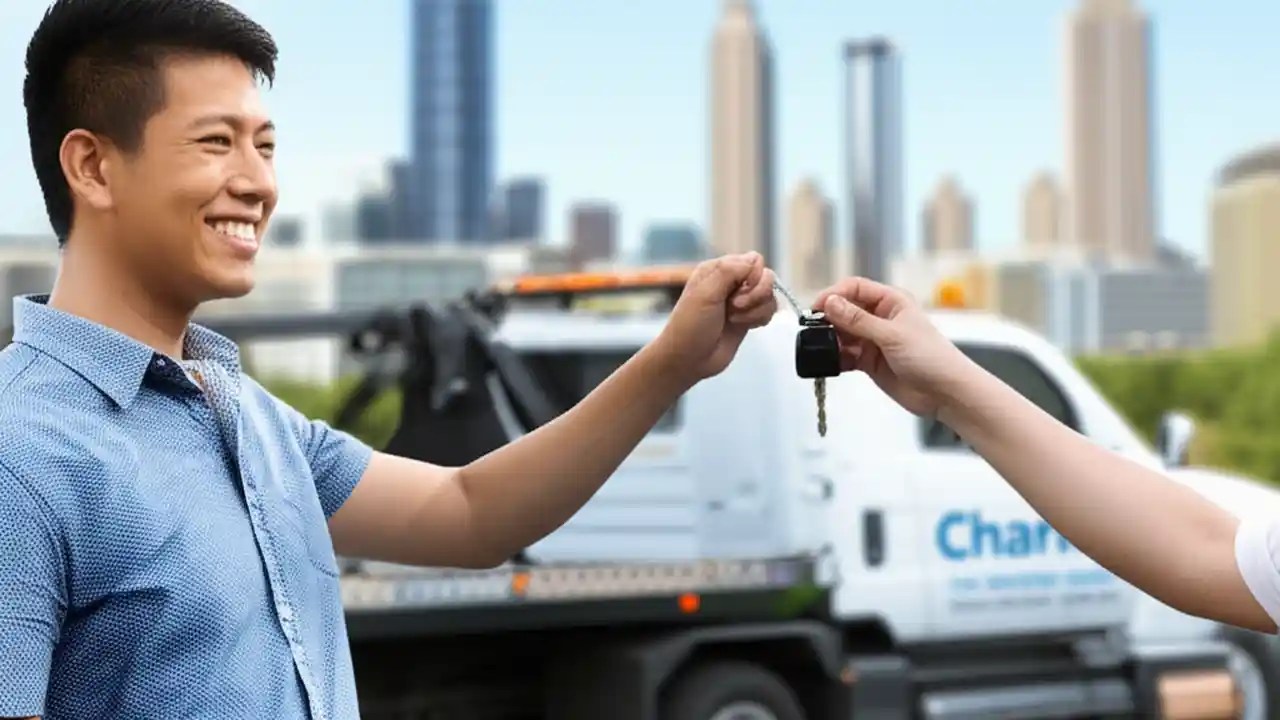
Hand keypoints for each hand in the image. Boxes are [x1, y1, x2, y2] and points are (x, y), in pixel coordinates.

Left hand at [654, 252, 777, 384]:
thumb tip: (754, 262)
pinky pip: (769, 311)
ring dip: (755, 309)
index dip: (753, 276)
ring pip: (769, 295)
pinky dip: (760, 318)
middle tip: (734, 307)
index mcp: (717, 270)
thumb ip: (729, 271)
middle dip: (755, 294)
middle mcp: (731, 282)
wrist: (688, 359)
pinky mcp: (748, 318)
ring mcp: (741, 301)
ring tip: (734, 319)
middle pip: (766, 277)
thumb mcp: (705, 293)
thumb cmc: (690, 326)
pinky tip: (744, 326)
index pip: (753, 260)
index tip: (739, 292)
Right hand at [812, 276, 971, 416]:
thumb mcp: (892, 335)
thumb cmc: (930, 357)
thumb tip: (830, 303)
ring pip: (843, 334)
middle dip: (829, 319)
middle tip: (815, 330)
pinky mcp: (869, 362)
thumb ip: (858, 320)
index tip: (817, 308)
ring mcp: (873, 341)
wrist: (946, 393)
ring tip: (824, 349)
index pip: (854, 288)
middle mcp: (880, 318)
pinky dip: (837, 359)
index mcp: (890, 302)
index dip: (834, 295)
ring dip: (831, 340)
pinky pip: (845, 356)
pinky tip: (833, 363)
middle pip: (844, 311)